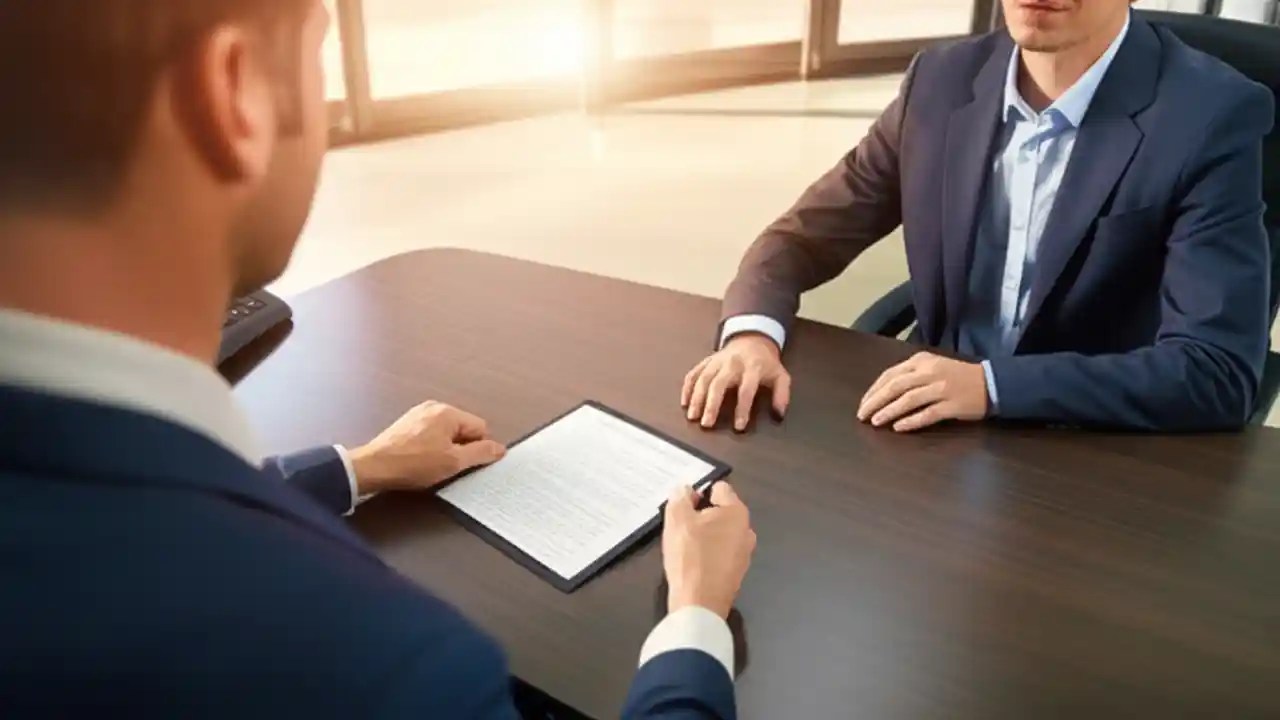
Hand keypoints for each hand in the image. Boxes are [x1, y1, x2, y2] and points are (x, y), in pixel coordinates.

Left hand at [349, 401, 505, 495]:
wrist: (374, 467)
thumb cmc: (411, 463)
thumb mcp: (453, 462)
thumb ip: (481, 453)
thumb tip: (499, 449)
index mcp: (448, 412)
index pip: (480, 428)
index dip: (478, 449)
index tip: (467, 463)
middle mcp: (434, 407)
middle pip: (463, 428)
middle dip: (460, 448)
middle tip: (448, 465)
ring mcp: (419, 414)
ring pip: (447, 432)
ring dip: (445, 448)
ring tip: (431, 464)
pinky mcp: (408, 424)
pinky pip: (431, 433)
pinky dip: (431, 446)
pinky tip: (421, 460)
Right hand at [662, 483, 756, 618]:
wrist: (699, 603)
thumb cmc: (690, 556)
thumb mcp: (677, 519)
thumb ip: (680, 497)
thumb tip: (686, 490)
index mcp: (737, 513)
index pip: (719, 488)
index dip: (698, 493)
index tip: (683, 507)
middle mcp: (746, 531)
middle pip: (720, 511)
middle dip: (701, 515)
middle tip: (681, 527)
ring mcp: (744, 554)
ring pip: (720, 533)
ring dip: (704, 535)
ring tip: (685, 547)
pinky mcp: (736, 572)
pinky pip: (720, 553)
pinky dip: (707, 553)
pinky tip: (692, 563)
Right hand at [682, 334, 791, 431]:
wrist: (752, 340)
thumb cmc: (766, 363)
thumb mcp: (781, 376)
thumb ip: (782, 395)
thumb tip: (778, 415)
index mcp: (752, 368)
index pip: (746, 390)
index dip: (742, 409)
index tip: (738, 426)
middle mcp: (732, 364)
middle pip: (719, 384)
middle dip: (711, 405)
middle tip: (706, 423)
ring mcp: (717, 361)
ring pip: (703, 379)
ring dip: (696, 398)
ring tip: (692, 416)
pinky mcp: (707, 361)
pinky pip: (694, 373)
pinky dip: (687, 387)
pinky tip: (684, 402)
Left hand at [856, 352, 988, 432]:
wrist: (991, 382)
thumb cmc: (957, 376)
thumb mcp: (932, 366)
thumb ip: (910, 374)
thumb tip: (882, 392)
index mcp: (922, 360)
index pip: (890, 375)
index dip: (873, 390)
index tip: (863, 404)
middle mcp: (930, 372)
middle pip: (895, 387)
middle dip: (875, 401)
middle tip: (862, 415)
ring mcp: (941, 389)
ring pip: (908, 400)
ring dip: (889, 411)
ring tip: (875, 422)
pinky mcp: (952, 405)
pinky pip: (927, 414)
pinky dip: (911, 421)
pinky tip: (899, 428)